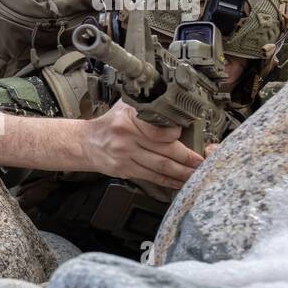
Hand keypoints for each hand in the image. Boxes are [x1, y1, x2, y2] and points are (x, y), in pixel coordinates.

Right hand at [80, 100, 203, 189]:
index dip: (175, 134)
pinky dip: (167, 181)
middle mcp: (126, 138)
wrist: (85, 142)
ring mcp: (125, 156)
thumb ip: (147, 105)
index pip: (157, 129)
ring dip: (181, 172)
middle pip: (163, 150)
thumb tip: (175, 105)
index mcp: (128, 119)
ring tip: (196, 174)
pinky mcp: (124, 170)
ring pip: (160, 166)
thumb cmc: (109, 123)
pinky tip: (178, 182)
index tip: (189, 136)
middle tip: (202, 162)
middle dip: (187, 158)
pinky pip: (151, 177)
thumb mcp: (125, 106)